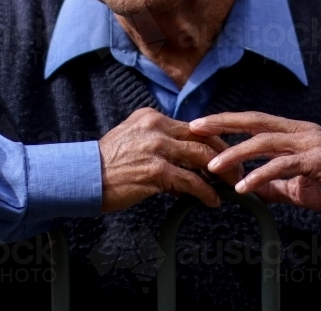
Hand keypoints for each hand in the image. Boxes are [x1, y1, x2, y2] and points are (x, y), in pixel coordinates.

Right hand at [98, 107, 242, 212]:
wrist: (82, 177)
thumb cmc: (106, 165)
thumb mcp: (131, 140)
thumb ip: (157, 142)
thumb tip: (186, 164)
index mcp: (151, 117)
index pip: (193, 126)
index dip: (213, 141)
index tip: (227, 154)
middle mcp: (156, 127)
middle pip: (203, 138)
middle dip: (225, 154)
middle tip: (238, 169)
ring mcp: (156, 148)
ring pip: (202, 157)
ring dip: (221, 174)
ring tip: (231, 186)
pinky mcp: (155, 170)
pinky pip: (191, 182)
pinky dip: (206, 193)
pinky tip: (212, 202)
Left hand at [189, 111, 320, 217]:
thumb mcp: (301, 186)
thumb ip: (275, 184)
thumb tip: (249, 188)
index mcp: (295, 133)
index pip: (255, 121)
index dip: (227, 121)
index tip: (201, 124)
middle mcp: (301, 132)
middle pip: (255, 122)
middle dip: (223, 124)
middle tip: (194, 128)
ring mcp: (310, 144)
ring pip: (265, 142)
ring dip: (236, 154)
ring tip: (213, 166)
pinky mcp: (318, 161)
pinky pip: (283, 165)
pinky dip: (261, 175)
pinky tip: (244, 186)